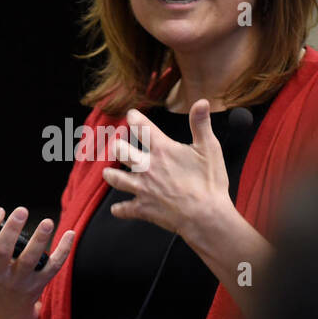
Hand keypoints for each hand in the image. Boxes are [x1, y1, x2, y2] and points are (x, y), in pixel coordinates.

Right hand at [0, 182, 75, 318]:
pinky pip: (52, 268)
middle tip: (21, 211)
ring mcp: (19, 280)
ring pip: (29, 260)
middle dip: (11, 230)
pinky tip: (69, 234)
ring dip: (39, 241)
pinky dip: (63, 251)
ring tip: (47, 222)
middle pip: (2, 251)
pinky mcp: (39, 284)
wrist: (5, 311)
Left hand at [101, 99, 232, 239]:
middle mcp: (147, 167)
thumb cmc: (209, 182)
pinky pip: (124, 209)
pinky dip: (120, 209)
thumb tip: (201, 102)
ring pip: (116, 179)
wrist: (205, 216)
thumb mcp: (209, 149)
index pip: (142, 128)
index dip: (134, 118)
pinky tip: (117, 209)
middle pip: (120, 151)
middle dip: (117, 147)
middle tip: (117, 146)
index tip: (131, 114)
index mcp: (162, 150)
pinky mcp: (143, 208)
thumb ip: (201, 124)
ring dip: (110, 175)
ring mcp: (143, 188)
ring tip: (108, 173)